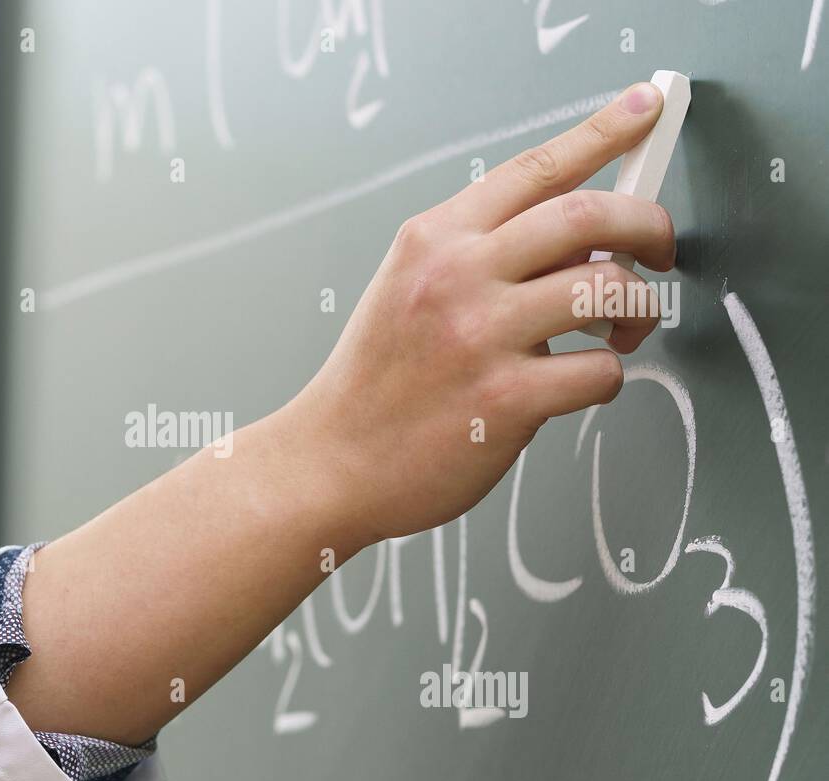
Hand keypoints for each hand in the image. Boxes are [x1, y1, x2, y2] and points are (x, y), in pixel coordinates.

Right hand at [291, 81, 672, 546]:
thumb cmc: (377, 381)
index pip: (536, 167)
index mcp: (434, 240)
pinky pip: (600, 371)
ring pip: (610, 289)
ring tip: (624, 329)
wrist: (332, 460)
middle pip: (590, 215)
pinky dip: (606, 377)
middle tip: (661, 250)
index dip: (604, 130)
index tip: (646, 107)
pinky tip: (577, 384)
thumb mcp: (407, 288)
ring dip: (640, 308)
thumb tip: (580, 236)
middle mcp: (457, 276)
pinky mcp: (506, 400)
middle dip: (650, 225)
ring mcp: (481, 336)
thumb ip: (480, 254)